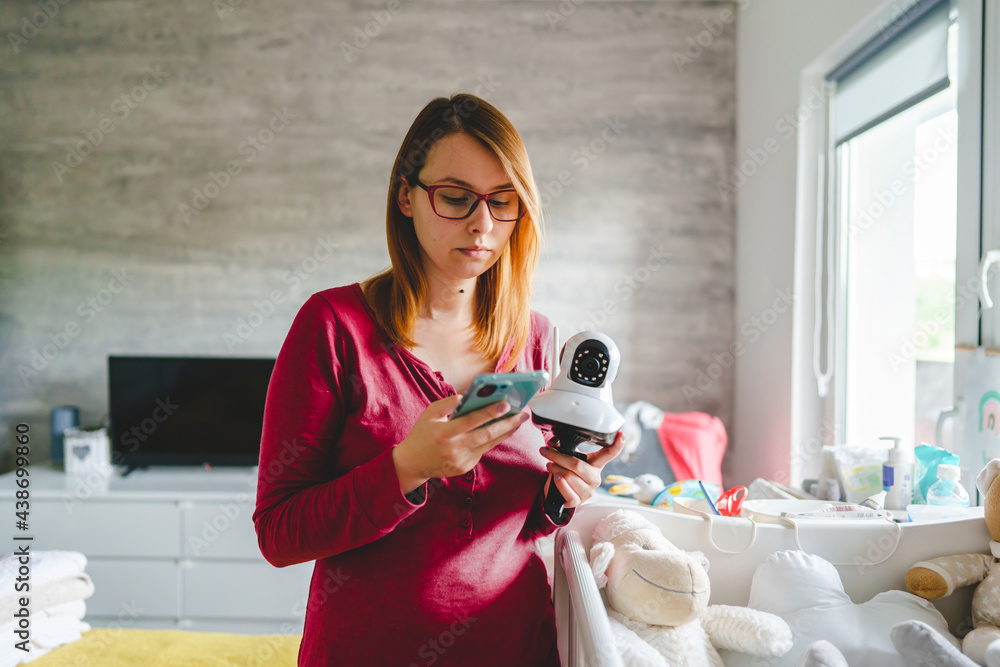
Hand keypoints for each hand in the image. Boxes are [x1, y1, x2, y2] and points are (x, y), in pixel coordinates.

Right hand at [392, 393, 529, 493]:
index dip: (489, 412)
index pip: (471, 421)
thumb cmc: (422, 434)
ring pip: (489, 444)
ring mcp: (461, 460)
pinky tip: (502, 430)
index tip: (506, 404)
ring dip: (506, 432)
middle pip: (486, 435)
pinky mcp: (465, 468)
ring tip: (518, 420)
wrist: (412, 463)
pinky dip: (493, 439)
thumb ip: (447, 403)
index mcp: (444, 433)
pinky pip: (482, 450)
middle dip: (507, 423)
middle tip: (522, 413)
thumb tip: (467, 396)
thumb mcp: (429, 414)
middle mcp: (454, 448)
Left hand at [540, 431, 624, 508]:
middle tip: (545, 451)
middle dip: (558, 457)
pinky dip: (558, 483)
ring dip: (555, 469)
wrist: (557, 492)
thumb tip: (553, 443)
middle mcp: (595, 478)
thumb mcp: (566, 456)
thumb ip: (561, 446)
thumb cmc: (565, 471)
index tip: (621, 435)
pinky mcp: (578, 501)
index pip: (609, 453)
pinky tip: (555, 478)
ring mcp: (588, 491)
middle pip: (577, 464)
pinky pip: (567, 491)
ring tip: (550, 466)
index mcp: (596, 464)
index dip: (616, 445)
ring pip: (568, 476)